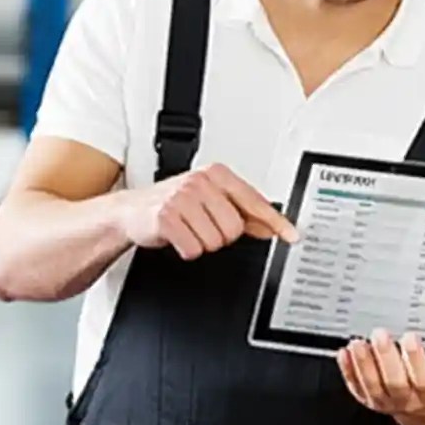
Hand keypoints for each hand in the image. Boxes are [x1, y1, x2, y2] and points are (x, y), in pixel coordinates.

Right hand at [118, 163, 298, 259]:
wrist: (132, 210)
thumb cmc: (173, 204)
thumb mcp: (210, 200)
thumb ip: (243, 212)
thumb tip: (272, 227)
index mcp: (217, 174)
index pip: (254, 201)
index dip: (276, 222)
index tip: (292, 235)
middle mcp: (201, 182)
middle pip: (234, 228)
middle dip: (221, 235)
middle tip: (203, 227)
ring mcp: (182, 198)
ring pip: (215, 241)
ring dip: (202, 243)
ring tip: (189, 230)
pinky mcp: (166, 217)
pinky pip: (193, 249)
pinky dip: (187, 250)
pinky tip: (178, 237)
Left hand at [337, 324, 424, 419]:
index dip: (417, 359)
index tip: (411, 336)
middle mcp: (409, 398)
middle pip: (395, 382)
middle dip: (386, 358)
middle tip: (380, 333)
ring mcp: (387, 400)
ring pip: (373, 386)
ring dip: (363, 364)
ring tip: (358, 342)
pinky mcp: (370, 399)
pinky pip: (357, 388)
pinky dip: (348, 371)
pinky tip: (344, 353)